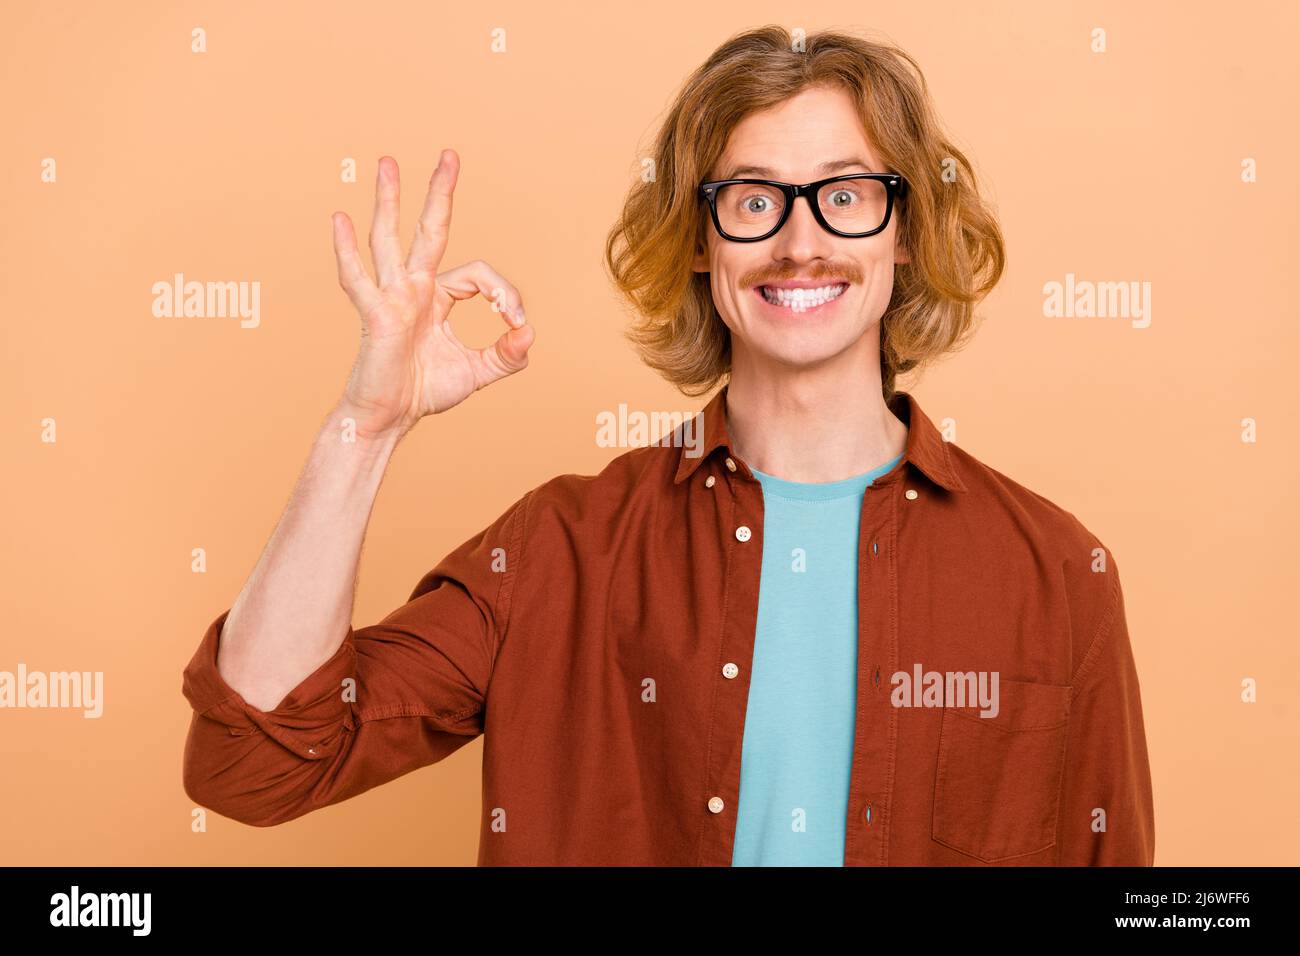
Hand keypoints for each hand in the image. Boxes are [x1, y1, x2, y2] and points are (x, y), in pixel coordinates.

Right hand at [331, 151, 533, 438]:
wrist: (388, 418)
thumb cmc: (424, 391)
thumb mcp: (477, 373)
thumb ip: (507, 354)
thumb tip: (529, 333)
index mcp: (439, 297)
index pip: (478, 275)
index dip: (504, 294)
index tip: (515, 322)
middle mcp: (414, 288)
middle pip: (430, 230)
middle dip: (440, 193)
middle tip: (450, 155)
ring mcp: (392, 297)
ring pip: (390, 240)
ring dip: (389, 201)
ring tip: (386, 163)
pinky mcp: (374, 315)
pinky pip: (359, 279)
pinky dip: (347, 252)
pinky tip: (340, 220)